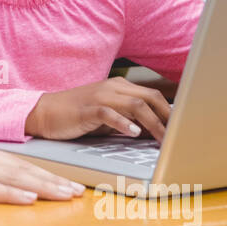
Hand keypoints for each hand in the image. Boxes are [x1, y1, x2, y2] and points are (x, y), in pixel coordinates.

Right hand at [0, 136, 83, 204]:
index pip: (11, 160)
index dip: (39, 171)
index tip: (61, 180)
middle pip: (19, 166)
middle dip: (51, 179)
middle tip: (77, 190)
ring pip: (10, 176)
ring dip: (41, 186)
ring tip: (66, 195)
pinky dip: (10, 192)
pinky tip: (28, 198)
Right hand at [26, 79, 170, 140]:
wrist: (44, 112)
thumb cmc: (76, 115)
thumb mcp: (107, 115)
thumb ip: (128, 118)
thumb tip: (153, 131)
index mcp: (119, 86)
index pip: (152, 95)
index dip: (170, 110)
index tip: (182, 126)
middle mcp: (112, 87)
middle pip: (149, 97)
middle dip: (167, 116)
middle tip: (178, 135)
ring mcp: (100, 96)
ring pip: (135, 105)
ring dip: (153, 122)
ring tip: (163, 139)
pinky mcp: (87, 109)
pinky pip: (110, 113)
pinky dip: (124, 123)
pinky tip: (133, 133)